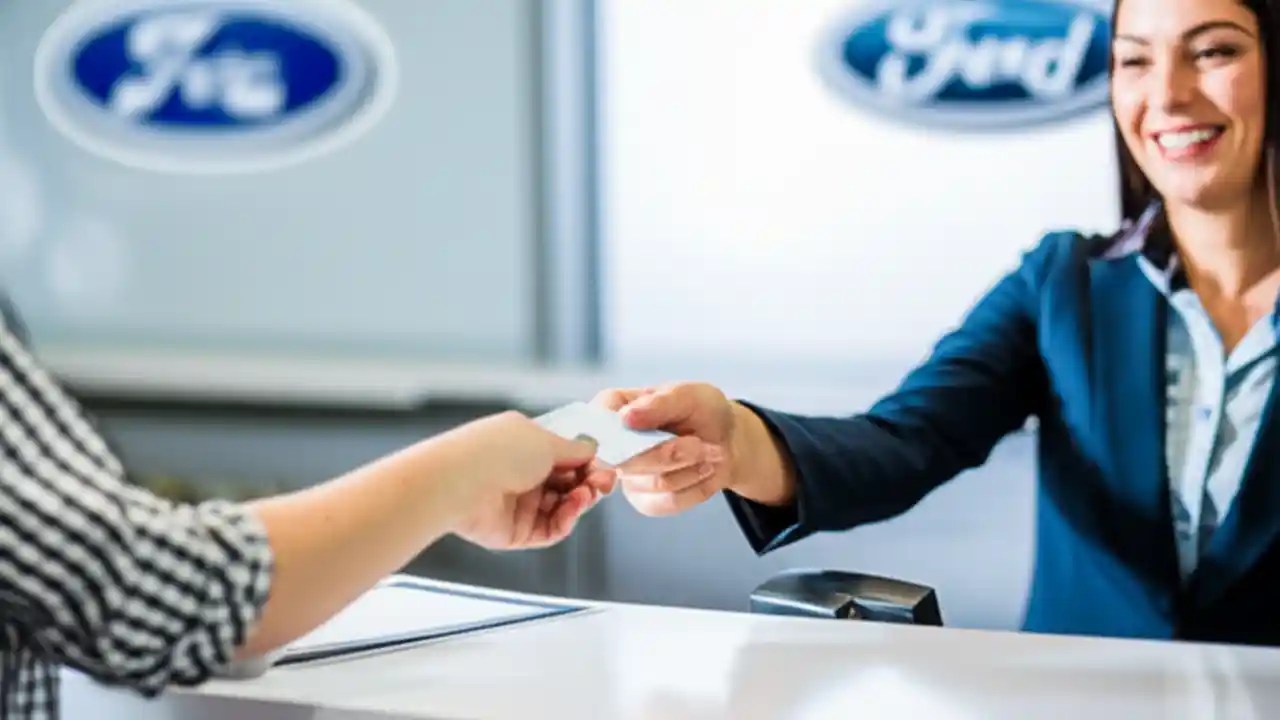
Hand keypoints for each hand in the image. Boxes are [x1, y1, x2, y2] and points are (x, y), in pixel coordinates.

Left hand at [446, 411, 616, 549]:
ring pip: (562, 508)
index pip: (565, 457)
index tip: (604, 467)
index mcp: (525, 446)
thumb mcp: (546, 440)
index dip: (588, 464)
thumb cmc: (495, 452)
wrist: (459, 482)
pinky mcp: (515, 531)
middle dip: (588, 484)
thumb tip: (592, 449)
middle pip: (567, 484)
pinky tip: (571, 510)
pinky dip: (565, 521)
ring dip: (579, 502)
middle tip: (602, 484)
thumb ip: (574, 449)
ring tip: (584, 496)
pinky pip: (550, 530)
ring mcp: (518, 504)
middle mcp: (521, 474)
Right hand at [591, 383, 740, 515]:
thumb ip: (660, 403)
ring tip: (709, 454)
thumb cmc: (703, 412)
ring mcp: (627, 476)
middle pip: (627, 460)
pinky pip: (668, 502)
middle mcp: (614, 445)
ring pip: (654, 482)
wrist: (728, 442)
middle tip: (700, 444)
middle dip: (672, 454)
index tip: (636, 432)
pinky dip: (696, 488)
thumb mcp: (690, 396)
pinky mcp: (645, 501)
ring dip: (691, 468)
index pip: (597, 419)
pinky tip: (704, 472)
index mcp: (617, 408)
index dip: (609, 432)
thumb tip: (625, 417)